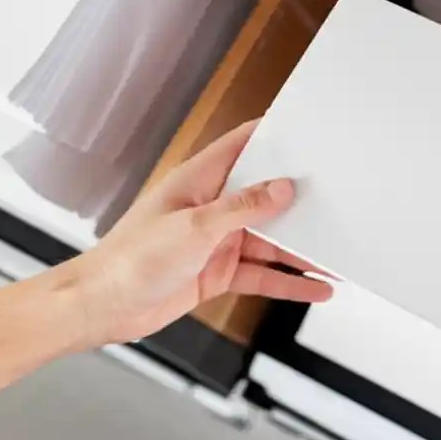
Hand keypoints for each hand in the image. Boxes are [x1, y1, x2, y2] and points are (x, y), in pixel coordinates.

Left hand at [65, 120, 332, 345]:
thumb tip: (282, 189)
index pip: (243, 145)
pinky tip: (315, 286)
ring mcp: (217, 241)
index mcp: (199, 181)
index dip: (275, 136)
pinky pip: (264, 275)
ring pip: (271, 241)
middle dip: (300, 201)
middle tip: (338, 200)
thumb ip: (243, 207)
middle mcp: (211, 207)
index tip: (309, 132)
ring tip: (337, 256)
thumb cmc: (130, 260)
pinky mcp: (219, 272)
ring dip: (302, 250)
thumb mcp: (195, 228)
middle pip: (266, 197)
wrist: (103, 307)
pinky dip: (289, 282)